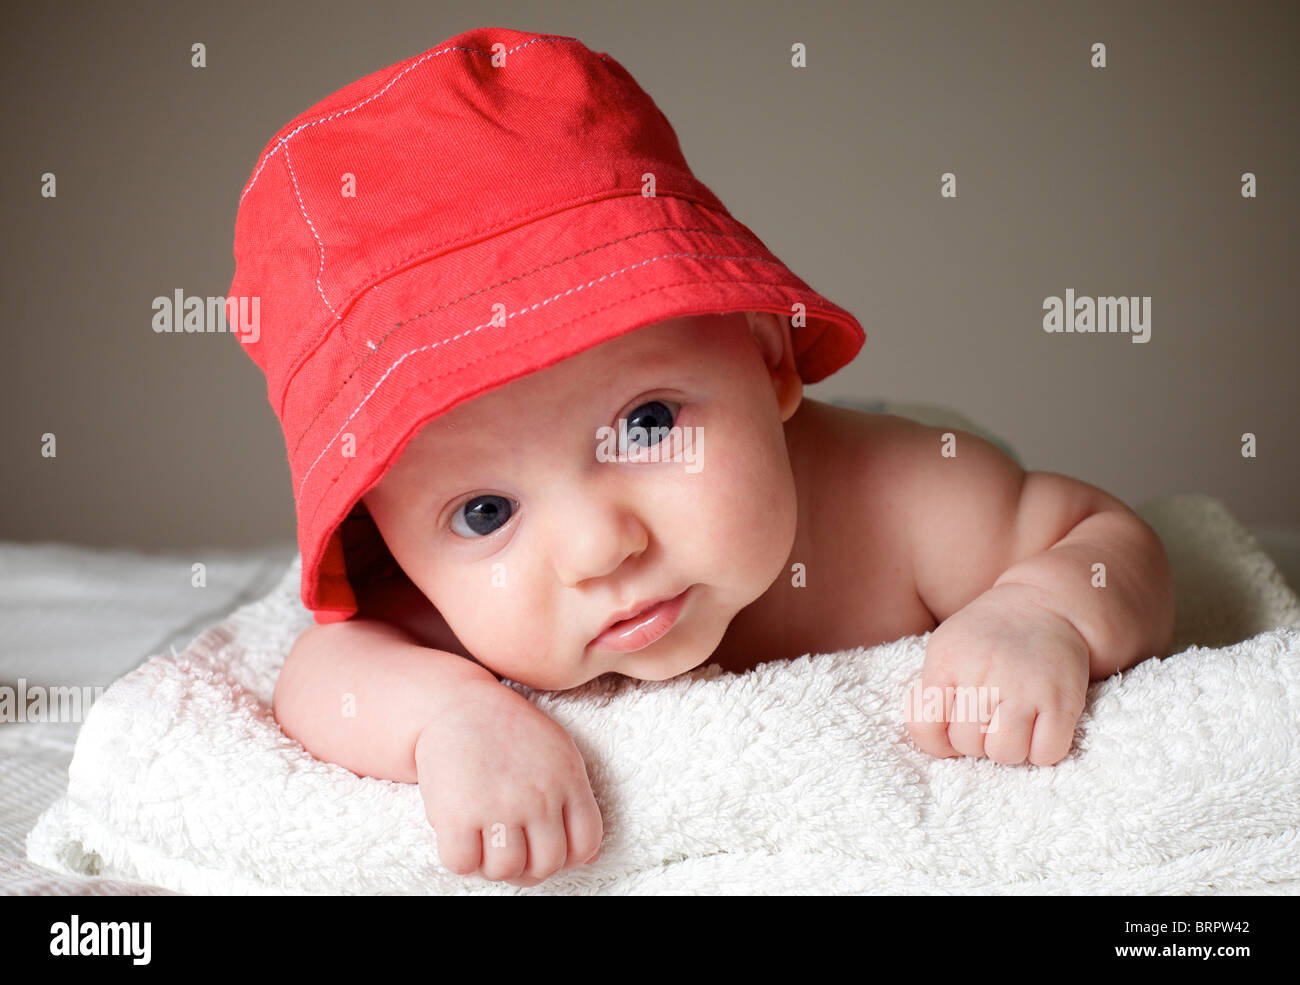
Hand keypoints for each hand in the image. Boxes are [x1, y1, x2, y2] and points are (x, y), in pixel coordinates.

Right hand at [414, 678, 602, 886]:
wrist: (457, 704)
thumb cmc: (508, 731)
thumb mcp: (557, 753)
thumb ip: (576, 801)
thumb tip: (590, 856)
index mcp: (568, 780)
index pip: (585, 844)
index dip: (566, 858)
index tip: (543, 848)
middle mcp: (539, 796)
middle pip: (546, 864)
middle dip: (527, 867)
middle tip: (509, 849)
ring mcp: (500, 805)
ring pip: (505, 870)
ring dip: (491, 865)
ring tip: (483, 841)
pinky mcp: (458, 813)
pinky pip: (463, 864)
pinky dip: (460, 859)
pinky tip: (459, 836)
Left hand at [903, 584, 1090, 765]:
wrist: (1043, 606)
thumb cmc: (986, 637)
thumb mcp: (945, 648)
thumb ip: (930, 691)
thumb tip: (933, 739)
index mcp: (948, 661)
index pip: (924, 725)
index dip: (936, 739)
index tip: (951, 726)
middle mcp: (984, 674)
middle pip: (966, 743)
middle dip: (974, 743)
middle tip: (986, 721)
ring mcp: (1026, 688)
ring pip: (1005, 753)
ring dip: (1007, 751)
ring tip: (1010, 728)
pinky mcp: (1063, 701)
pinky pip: (1047, 754)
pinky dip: (1041, 752)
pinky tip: (1037, 731)